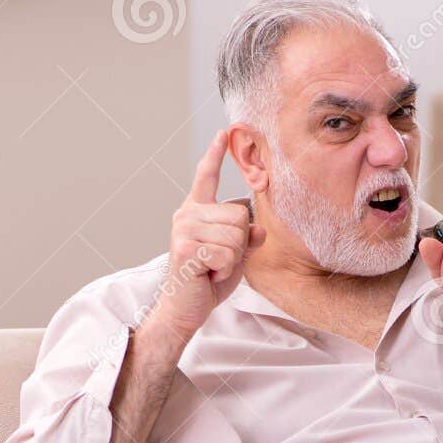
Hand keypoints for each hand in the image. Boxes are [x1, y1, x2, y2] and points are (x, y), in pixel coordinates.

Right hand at [155, 129, 266, 342]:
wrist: (185, 310)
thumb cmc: (207, 281)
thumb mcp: (234, 255)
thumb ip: (246, 237)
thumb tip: (258, 227)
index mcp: (196, 212)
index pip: (205, 177)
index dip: (215, 155)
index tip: (223, 133)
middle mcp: (187, 214)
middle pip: (239, 214)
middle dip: (239, 243)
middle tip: (218, 261)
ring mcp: (184, 229)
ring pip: (236, 234)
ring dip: (232, 258)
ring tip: (212, 268)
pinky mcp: (187, 247)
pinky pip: (228, 252)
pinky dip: (225, 269)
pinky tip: (208, 274)